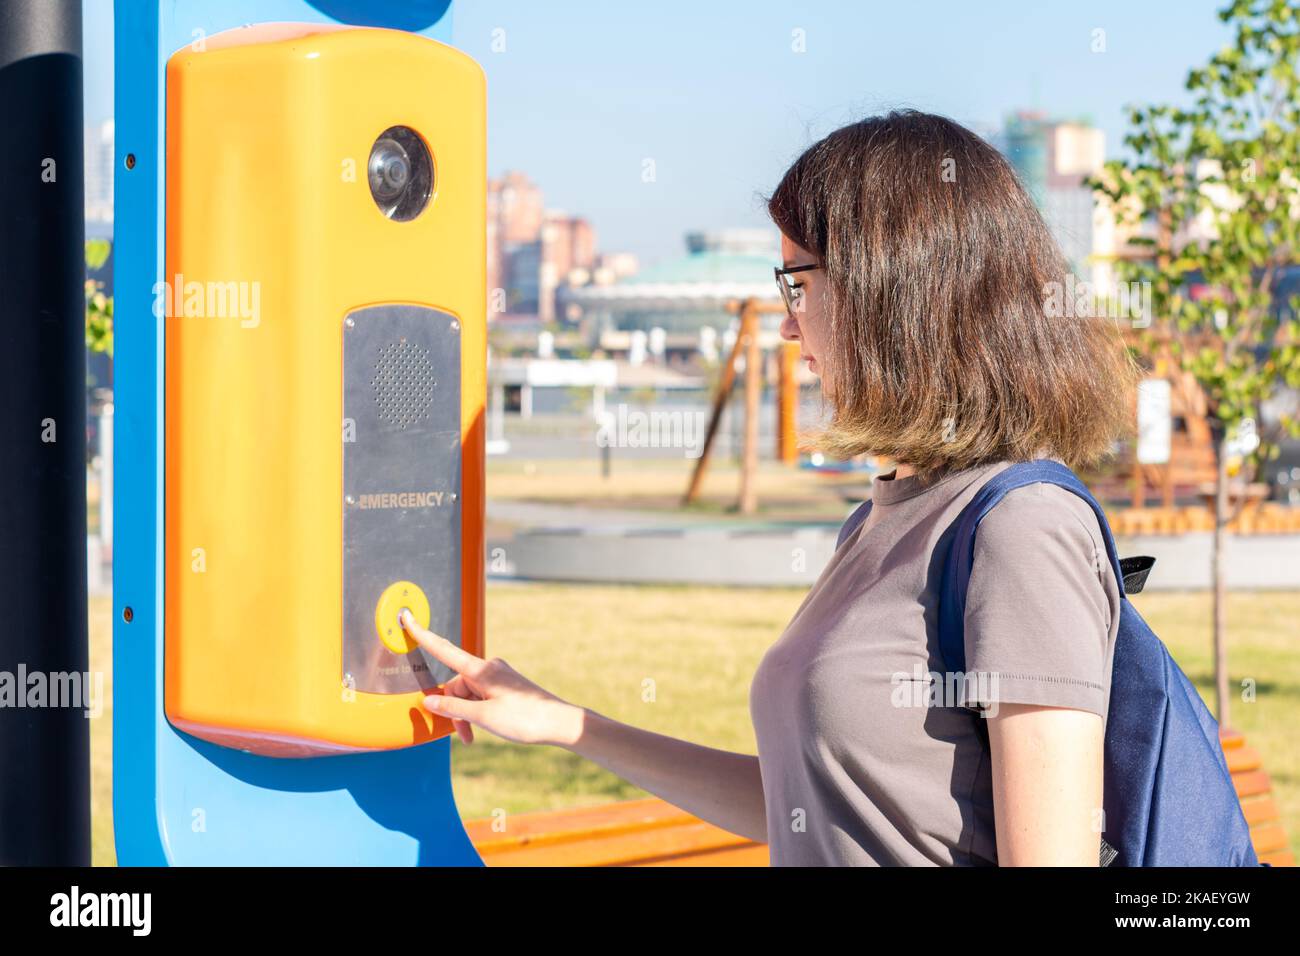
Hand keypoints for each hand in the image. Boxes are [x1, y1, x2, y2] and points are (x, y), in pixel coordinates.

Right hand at [399, 610, 581, 747]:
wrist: (559, 723)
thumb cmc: (524, 718)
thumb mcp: (483, 716)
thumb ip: (453, 708)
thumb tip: (428, 701)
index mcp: (481, 670)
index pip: (444, 650)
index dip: (422, 635)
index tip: (407, 617)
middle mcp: (488, 668)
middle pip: (456, 685)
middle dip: (453, 709)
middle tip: (465, 735)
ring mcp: (497, 676)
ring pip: (468, 694)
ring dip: (465, 715)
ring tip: (474, 737)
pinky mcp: (504, 686)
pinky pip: (480, 696)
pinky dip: (476, 712)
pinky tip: (483, 728)